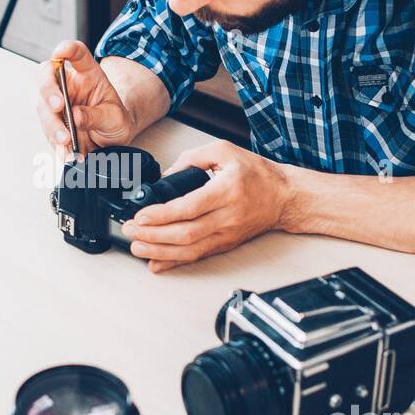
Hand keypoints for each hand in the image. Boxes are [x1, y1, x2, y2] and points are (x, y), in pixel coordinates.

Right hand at [36, 40, 134, 155]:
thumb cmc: (115, 120)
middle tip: (59, 106)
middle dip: (49, 92)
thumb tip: (76, 117)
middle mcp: (68, 87)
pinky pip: (48, 133)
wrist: (112, 139)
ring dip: (53, 125)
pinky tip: (67, 153)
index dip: (67, 49)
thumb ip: (97, 115)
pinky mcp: (53, 126)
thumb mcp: (115, 117)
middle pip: (48, 79)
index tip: (60, 51)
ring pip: (44, 109)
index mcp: (87, 75)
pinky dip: (56, 144)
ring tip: (66, 140)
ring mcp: (57, 106)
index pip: (77, 55)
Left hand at [122, 140, 291, 272]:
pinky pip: (196, 257)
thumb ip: (192, 158)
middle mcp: (227, 216)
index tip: (141, 215)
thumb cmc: (257, 174)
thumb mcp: (224, 151)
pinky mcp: (225, 244)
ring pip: (189, 250)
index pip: (189, 208)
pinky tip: (156, 263)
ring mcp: (226, 234)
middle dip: (152, 235)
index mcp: (226, 190)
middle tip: (130, 230)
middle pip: (185, 233)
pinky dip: (174, 262)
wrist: (284, 197)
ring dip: (159, 251)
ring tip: (137, 247)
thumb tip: (166, 174)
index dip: (162, 215)